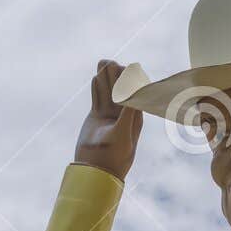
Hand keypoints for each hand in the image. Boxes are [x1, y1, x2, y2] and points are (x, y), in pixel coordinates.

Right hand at [74, 59, 142, 182]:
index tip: (124, 67)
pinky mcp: (97, 117)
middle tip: (109, 61)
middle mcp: (123, 115)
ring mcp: (109, 115)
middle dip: (115, 76)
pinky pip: (97, 99)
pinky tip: (95, 78)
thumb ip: (127, 115)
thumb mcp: (123, 134)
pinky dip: (96, 89)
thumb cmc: (114, 155)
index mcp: (134, 118)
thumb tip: (133, 96)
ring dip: (105, 79)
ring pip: (107, 93)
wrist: (97, 168)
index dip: (129, 80)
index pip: (133, 94)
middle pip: (119, 90)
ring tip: (102, 62)